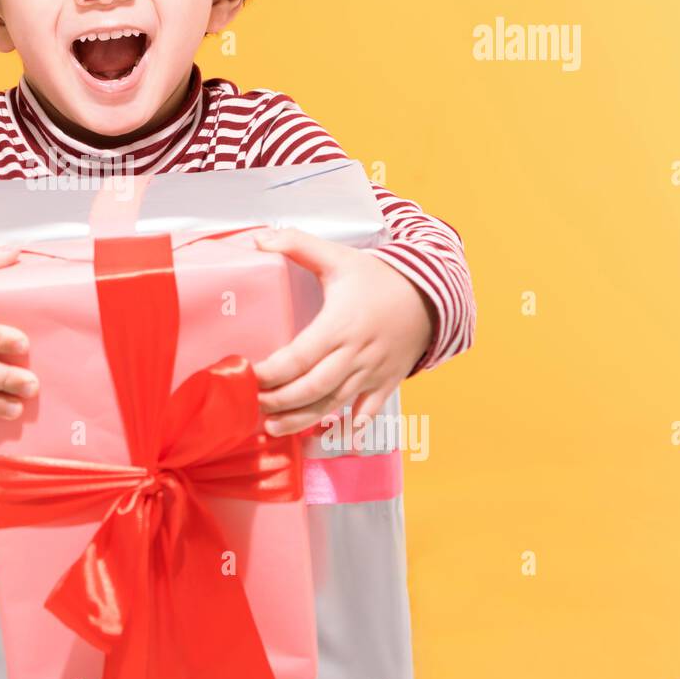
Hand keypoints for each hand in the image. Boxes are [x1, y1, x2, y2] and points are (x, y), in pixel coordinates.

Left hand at [250, 226, 435, 436]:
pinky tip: (329, 440)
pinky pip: (367, 413)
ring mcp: (372, 373)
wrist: (430, 295)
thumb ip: (297, 244)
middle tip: (253, 405)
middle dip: (281, 401)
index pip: (300, 356)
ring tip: (273, 428)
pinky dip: (350, 430)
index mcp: (340, 324)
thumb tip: (259, 238)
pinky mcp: (385, 384)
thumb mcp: (338, 257)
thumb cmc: (379, 277)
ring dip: (302, 420)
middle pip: (314, 387)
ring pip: (334, 404)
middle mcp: (356, 354)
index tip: (249, 375)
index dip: (273, 372)